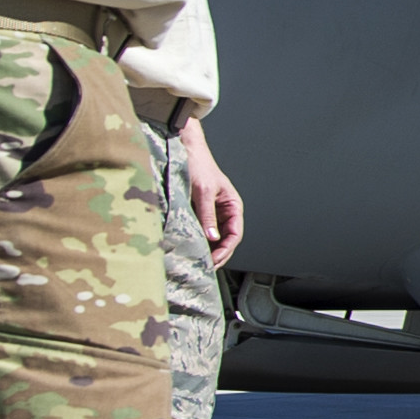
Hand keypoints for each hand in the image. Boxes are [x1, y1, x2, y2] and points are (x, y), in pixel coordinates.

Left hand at [177, 113, 247, 266]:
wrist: (184, 150)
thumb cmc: (198, 166)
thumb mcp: (203, 192)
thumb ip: (207, 215)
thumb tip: (212, 238)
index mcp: (232, 205)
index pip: (235, 235)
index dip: (226, 250)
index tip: (213, 261)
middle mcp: (224, 211)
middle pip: (225, 240)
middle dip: (217, 255)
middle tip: (205, 267)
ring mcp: (211, 213)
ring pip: (213, 238)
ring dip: (207, 250)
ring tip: (197, 262)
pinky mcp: (198, 212)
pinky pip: (201, 231)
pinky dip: (197, 241)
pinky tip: (191, 249)